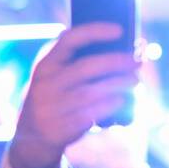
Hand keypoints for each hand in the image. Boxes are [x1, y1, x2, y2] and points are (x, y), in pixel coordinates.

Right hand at [8, 22, 139, 167]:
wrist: (30, 137)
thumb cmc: (54, 97)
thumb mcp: (54, 77)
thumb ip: (75, 62)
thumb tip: (119, 48)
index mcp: (44, 64)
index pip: (69, 40)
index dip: (95, 32)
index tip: (119, 29)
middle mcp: (45, 84)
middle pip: (87, 67)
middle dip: (116, 62)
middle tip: (137, 61)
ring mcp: (50, 108)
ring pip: (91, 93)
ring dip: (117, 84)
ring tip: (135, 80)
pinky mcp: (59, 129)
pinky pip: (89, 115)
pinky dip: (108, 106)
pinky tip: (121, 100)